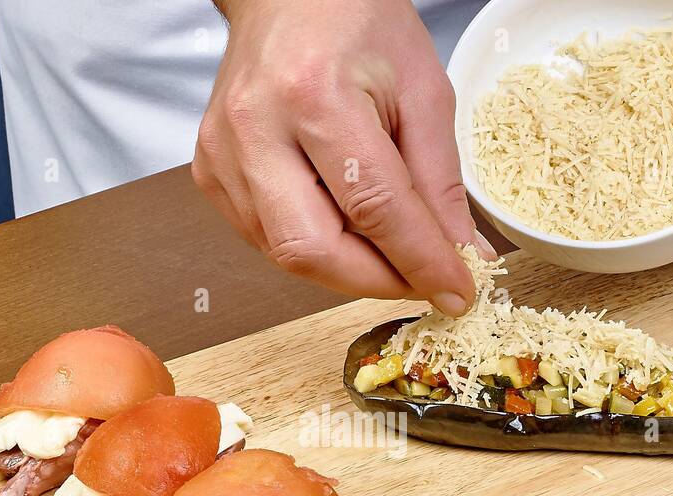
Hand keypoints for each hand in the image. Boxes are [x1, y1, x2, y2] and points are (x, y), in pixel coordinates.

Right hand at [195, 0, 486, 314]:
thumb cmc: (355, 22)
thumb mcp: (422, 91)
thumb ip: (442, 183)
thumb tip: (463, 256)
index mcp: (313, 96)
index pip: (374, 207)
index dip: (421, 261)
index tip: (457, 292)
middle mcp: (255, 130)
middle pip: (313, 249)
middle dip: (376, 279)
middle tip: (421, 277)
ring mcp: (222, 155)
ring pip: (287, 255)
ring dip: (348, 267)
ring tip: (386, 243)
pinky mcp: (209, 173)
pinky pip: (265, 240)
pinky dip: (315, 246)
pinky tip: (341, 220)